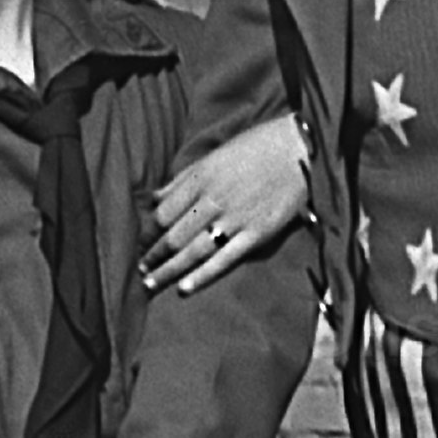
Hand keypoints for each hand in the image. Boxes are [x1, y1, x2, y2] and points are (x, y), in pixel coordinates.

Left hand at [140, 112, 311, 296]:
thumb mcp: (214, 156)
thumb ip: (183, 179)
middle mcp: (213, 200)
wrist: (300, 150)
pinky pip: (224, 260)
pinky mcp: (257, 234)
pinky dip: (203, 276)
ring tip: (152, 284)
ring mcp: (235, 219)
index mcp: (201, 178)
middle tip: (140, 271)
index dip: (147, 233)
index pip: (163, 213)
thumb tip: (153, 198)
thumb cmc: (256, 148)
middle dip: (153, 256)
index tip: (138, 245)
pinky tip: (185, 289)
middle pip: (174, 236)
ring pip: (193, 251)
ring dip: (169, 270)